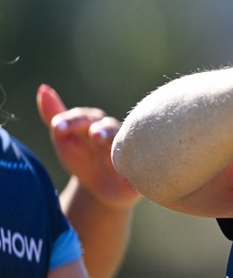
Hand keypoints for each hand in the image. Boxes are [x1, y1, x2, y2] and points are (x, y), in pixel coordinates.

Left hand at [37, 84, 140, 210]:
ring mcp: (130, 151)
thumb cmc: (84, 160)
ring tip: (108, 146)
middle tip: (95, 135)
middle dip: (103, 130)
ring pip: (130, 143)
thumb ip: (55, 116)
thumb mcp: (66, 141)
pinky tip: (131, 173)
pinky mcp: (139, 170)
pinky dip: (141, 167)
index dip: (73, 121)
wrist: (102, 189)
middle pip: (111, 128)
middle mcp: (116, 134)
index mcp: (97, 125)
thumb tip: (43, 88)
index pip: (86, 118)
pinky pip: (144, 166)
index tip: (58, 128)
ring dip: (121, 145)